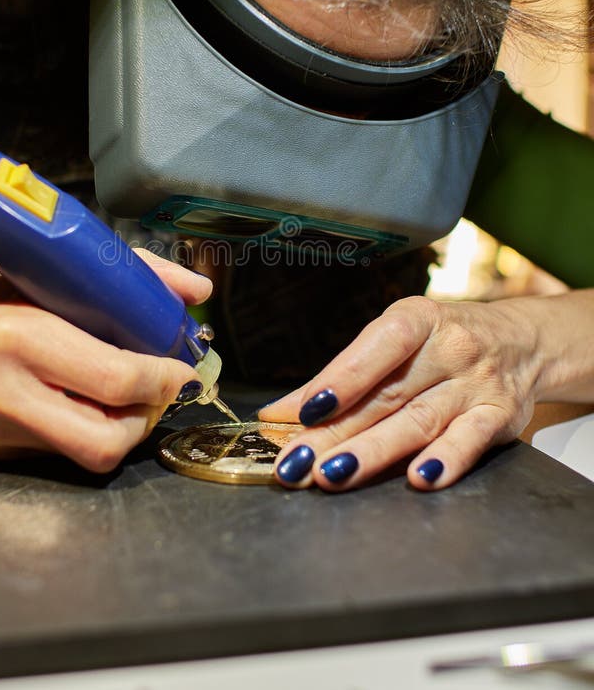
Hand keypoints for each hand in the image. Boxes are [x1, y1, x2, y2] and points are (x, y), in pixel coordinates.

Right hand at [0, 254, 212, 471]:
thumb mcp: (45, 272)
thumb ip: (126, 275)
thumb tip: (196, 290)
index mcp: (21, 335)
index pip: (116, 378)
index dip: (165, 379)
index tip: (183, 366)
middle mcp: (8, 392)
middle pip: (107, 438)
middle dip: (150, 416)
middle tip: (160, 388)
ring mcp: (1, 431)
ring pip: (91, 456)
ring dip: (127, 428)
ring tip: (132, 393)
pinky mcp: (0, 451)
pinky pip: (68, 451)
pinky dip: (96, 427)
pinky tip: (96, 400)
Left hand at [259, 292, 593, 491]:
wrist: (521, 342)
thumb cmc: (439, 344)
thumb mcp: (396, 342)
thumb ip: (343, 377)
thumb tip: (279, 413)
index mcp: (416, 320)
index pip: (376, 348)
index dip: (340, 379)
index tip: (304, 410)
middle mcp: (449, 348)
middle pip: (386, 396)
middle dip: (336, 433)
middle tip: (295, 462)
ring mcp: (477, 383)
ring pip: (419, 422)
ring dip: (373, 453)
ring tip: (332, 475)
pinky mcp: (501, 416)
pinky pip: (472, 440)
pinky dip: (446, 460)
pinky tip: (418, 480)